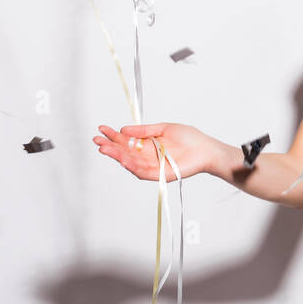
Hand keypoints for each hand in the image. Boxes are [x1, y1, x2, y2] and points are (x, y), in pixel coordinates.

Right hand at [93, 122, 218, 181]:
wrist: (206, 150)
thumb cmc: (189, 138)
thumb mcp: (164, 129)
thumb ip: (145, 130)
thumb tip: (124, 129)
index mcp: (149, 144)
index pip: (127, 140)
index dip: (114, 136)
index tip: (101, 129)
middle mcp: (148, 156)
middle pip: (125, 152)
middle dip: (111, 146)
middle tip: (97, 140)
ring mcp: (153, 166)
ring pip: (131, 162)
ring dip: (117, 156)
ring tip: (105, 148)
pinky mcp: (159, 175)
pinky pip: (143, 171)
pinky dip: (132, 165)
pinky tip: (122, 159)